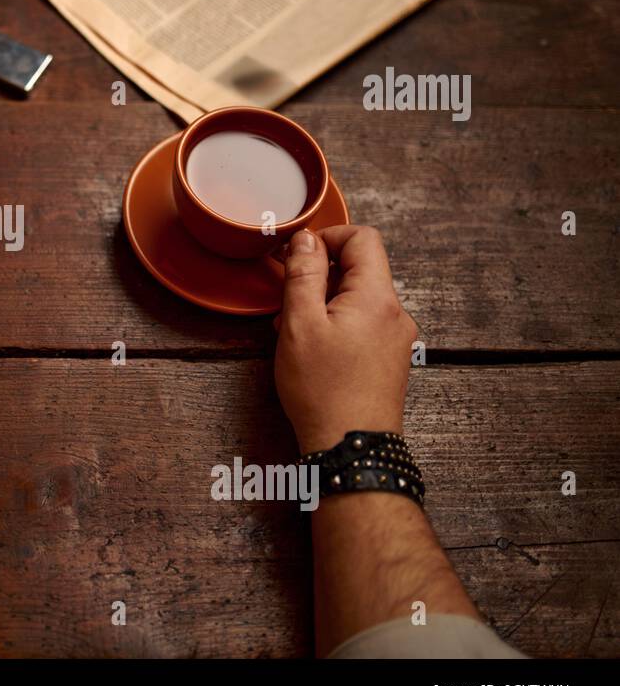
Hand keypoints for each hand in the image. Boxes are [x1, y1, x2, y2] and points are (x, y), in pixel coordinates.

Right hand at [274, 225, 417, 453]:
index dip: (328, 237)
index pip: (363, 239)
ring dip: (325, 301)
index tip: (298, 255)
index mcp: (377, 297)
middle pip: (361, 269)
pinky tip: (312, 349)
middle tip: (288, 299)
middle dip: (321, 274)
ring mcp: (396, 338)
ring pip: (359, 298)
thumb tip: (306, 240)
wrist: (352, 447)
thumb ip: (303, 274)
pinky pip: (364, 323)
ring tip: (294, 330)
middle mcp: (395, 313)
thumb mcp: (300, 324)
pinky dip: (337, 323)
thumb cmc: (323, 390)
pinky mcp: (390, 359)